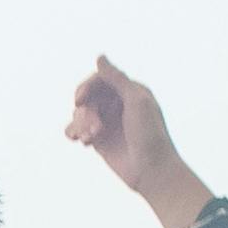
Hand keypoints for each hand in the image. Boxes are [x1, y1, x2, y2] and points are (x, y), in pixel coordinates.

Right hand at [66, 56, 214, 227]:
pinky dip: (75, 133)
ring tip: (90, 137)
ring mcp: (108, 122)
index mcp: (130, 91)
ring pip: (80, 113)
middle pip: (88, 96)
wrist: (152, 170)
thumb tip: (100, 57)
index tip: (80, 99)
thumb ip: (116, 78)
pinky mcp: (99, 140)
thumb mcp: (135, 100)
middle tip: (93, 125)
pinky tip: (82, 141)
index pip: (101, 79)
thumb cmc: (150, 134)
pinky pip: (78, 130)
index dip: (87, 86)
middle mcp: (118, 104)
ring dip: (81, 123)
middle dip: (85, 109)